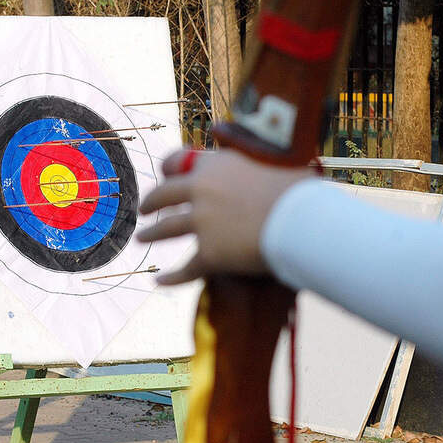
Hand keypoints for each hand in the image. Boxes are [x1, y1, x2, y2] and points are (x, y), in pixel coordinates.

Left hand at [138, 148, 312, 284]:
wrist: (300, 220)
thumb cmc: (298, 191)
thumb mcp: (275, 164)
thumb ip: (262, 165)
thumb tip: (278, 166)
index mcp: (215, 164)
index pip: (181, 160)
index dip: (169, 168)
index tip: (164, 173)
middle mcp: (202, 190)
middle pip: (164, 195)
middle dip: (151, 203)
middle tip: (144, 209)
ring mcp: (202, 223)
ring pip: (166, 229)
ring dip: (151, 234)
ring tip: (141, 238)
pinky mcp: (210, 254)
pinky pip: (185, 268)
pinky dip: (170, 277)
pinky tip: (158, 281)